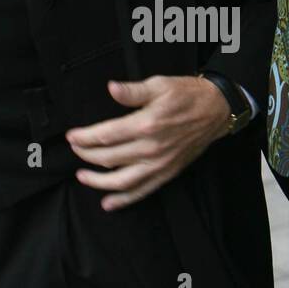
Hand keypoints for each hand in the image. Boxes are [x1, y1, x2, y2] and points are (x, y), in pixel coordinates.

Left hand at [65, 75, 230, 209]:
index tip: (72, 136)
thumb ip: (132, 91)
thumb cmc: (187, 95)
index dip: (85, 137)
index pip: (106, 135)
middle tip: (75, 149)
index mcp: (146, 124)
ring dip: (98, 181)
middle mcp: (151, 148)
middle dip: (86, 155)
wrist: (216, 110)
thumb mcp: (159, 84)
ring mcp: (159, 164)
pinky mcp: (167, 173)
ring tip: (82, 176)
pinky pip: (142, 191)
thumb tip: (111, 88)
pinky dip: (124, 200)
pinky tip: (108, 203)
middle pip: (108, 158)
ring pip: (121, 181)